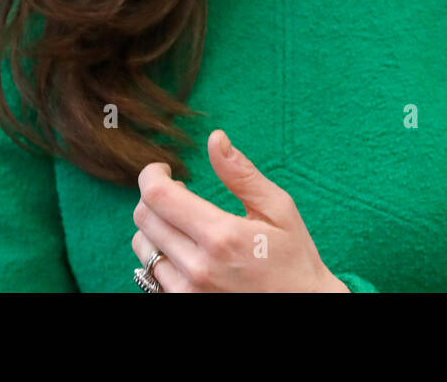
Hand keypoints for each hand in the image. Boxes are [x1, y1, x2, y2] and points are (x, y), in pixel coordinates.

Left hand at [131, 129, 348, 292]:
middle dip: (154, 196)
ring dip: (155, 227)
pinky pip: (152, 273)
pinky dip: (162, 255)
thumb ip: (242, 174)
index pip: (158, 196)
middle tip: (180, 192)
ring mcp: (187, 291)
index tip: (164, 169)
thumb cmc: (295, 257)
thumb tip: (215, 139)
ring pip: (143, 247)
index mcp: (221, 236)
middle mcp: (197, 266)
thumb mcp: (278, 209)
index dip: (152, 175)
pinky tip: (186, 250)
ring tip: (183, 223)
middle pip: (144, 218)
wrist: (304, 306)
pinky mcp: (184, 304)